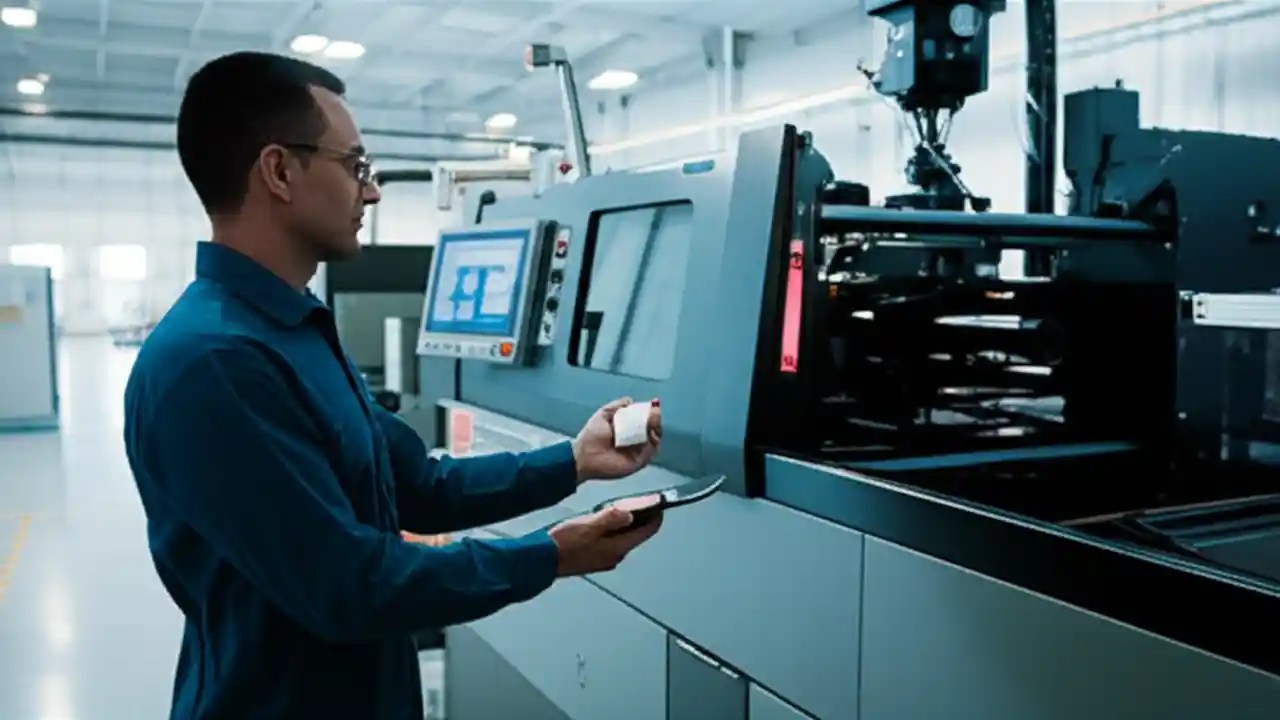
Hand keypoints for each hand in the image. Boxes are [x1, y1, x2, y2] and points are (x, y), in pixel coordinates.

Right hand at [548, 506, 662, 576]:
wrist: (541, 561)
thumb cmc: (561, 545)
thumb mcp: (587, 525)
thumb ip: (610, 518)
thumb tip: (629, 513)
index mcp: (616, 548)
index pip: (646, 531)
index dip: (656, 516)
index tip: (660, 504)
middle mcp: (613, 556)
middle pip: (636, 534)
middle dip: (641, 518)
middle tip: (642, 503)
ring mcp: (603, 558)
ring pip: (623, 538)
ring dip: (626, 525)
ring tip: (622, 509)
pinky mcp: (592, 558)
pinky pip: (610, 542)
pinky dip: (612, 531)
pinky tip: (601, 523)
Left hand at [571, 397, 661, 482]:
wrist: (585, 455)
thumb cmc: (591, 435)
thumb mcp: (603, 414)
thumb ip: (616, 406)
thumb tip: (631, 400)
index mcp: (627, 428)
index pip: (644, 419)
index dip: (650, 412)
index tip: (654, 403)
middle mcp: (635, 440)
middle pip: (653, 428)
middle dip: (656, 418)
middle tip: (655, 410)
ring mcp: (638, 451)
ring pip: (654, 439)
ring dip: (656, 428)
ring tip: (652, 420)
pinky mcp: (639, 462)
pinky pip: (651, 451)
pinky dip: (653, 442)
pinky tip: (649, 433)